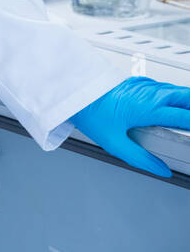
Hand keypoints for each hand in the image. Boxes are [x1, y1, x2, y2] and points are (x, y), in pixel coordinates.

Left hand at [69, 76, 189, 176]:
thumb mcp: (115, 143)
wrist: (73, 90)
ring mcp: (146, 86)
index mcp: (149, 109)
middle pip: (188, 96)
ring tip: (187, 115)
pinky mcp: (139, 82)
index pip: (186, 116)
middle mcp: (151, 94)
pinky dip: (175, 95)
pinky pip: (165, 87)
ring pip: (178, 90)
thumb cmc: (90, 112)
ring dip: (187, 101)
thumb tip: (161, 169)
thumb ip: (141, 158)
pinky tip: (173, 103)